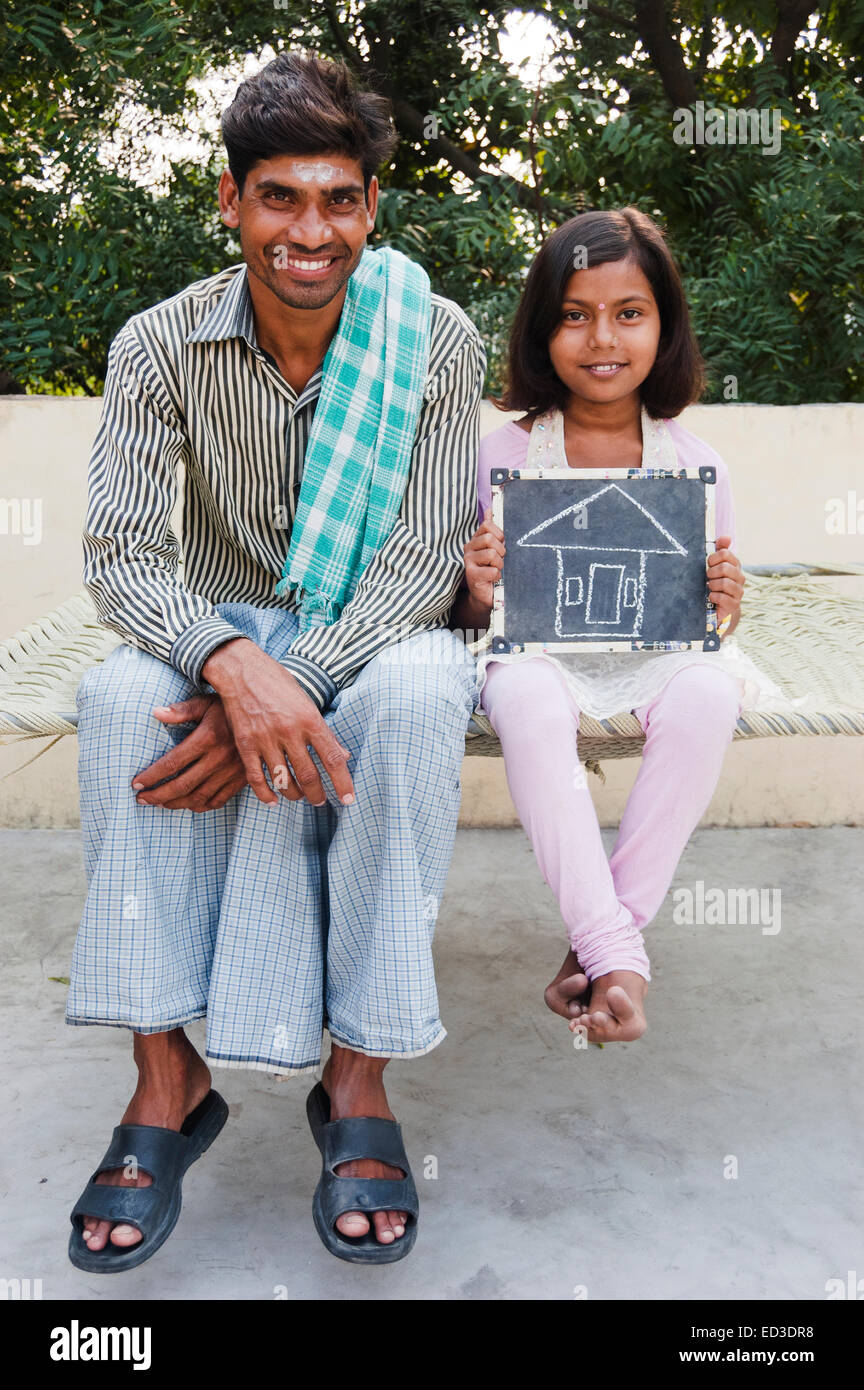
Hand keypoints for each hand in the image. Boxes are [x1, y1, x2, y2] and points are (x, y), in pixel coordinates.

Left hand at [132, 694, 247, 811]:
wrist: (269, 717)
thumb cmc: (232, 706)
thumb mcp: (207, 702)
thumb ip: (182, 710)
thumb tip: (156, 712)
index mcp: (207, 738)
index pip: (172, 763)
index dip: (152, 776)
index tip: (136, 784)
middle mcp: (219, 758)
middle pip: (182, 785)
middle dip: (158, 795)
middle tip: (142, 799)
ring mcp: (231, 772)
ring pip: (199, 796)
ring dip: (176, 804)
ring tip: (161, 804)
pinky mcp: (242, 779)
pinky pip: (219, 800)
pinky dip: (202, 806)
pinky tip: (190, 805)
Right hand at [201, 639, 353, 806]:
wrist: (242, 670)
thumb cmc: (278, 683)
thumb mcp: (307, 702)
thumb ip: (324, 731)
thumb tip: (343, 755)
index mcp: (309, 719)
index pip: (332, 758)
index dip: (342, 782)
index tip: (348, 799)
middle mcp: (289, 731)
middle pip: (309, 775)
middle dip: (317, 794)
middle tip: (321, 800)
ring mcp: (266, 739)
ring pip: (283, 780)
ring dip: (294, 795)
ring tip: (299, 797)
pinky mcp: (245, 744)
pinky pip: (256, 778)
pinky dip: (265, 793)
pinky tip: (273, 800)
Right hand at [464, 507, 505, 607]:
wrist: (485, 595)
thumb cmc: (491, 570)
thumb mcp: (493, 548)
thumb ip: (491, 529)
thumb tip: (489, 509)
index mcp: (475, 540)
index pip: (487, 525)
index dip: (499, 534)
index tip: (500, 544)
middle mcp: (468, 549)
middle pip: (489, 539)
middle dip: (501, 550)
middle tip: (499, 559)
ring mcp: (468, 562)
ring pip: (491, 554)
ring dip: (499, 564)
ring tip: (496, 570)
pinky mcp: (471, 575)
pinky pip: (492, 570)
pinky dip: (497, 576)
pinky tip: (493, 579)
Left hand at [707, 534, 744, 635]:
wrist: (718, 607)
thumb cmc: (715, 583)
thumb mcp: (716, 566)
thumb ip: (720, 550)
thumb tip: (727, 537)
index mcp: (735, 565)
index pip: (725, 554)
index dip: (713, 558)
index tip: (709, 564)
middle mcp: (740, 577)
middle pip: (725, 568)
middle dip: (711, 572)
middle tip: (708, 578)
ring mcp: (738, 591)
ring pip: (724, 583)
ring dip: (712, 585)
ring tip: (710, 587)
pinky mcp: (734, 604)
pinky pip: (722, 597)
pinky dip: (713, 596)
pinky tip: (711, 597)